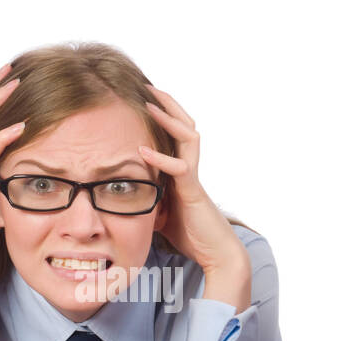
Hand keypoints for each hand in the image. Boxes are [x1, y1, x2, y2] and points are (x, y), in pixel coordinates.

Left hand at [139, 85, 250, 309]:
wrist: (216, 254)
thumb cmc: (191, 234)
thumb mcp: (160, 213)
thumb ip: (147, 198)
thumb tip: (124, 195)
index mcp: (183, 171)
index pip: (175, 134)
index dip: (163, 115)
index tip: (143, 99)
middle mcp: (190, 168)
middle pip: (186, 125)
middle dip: (168, 104)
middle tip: (148, 86)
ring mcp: (194, 178)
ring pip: (189, 137)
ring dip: (169, 118)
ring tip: (149, 103)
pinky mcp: (194, 192)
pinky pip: (180, 169)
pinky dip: (161, 158)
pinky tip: (143, 151)